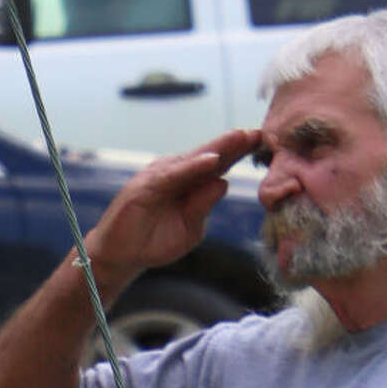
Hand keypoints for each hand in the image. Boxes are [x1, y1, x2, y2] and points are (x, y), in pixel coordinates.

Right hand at [88, 128, 258, 285]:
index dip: (240, 152)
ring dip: (218, 148)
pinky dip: (191, 167)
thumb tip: (223, 183)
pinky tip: (210, 161)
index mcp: (190, 183)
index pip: (219, 163)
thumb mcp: (190, 228)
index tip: (264, 141)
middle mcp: (177, 173)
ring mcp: (160, 177)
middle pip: (210, 155)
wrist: (122, 256)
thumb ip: (204, 206)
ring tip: (240, 137)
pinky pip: (173, 175)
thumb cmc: (155, 242)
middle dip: (234, 143)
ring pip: (194, 159)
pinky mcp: (145, 187)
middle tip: (258, 131)